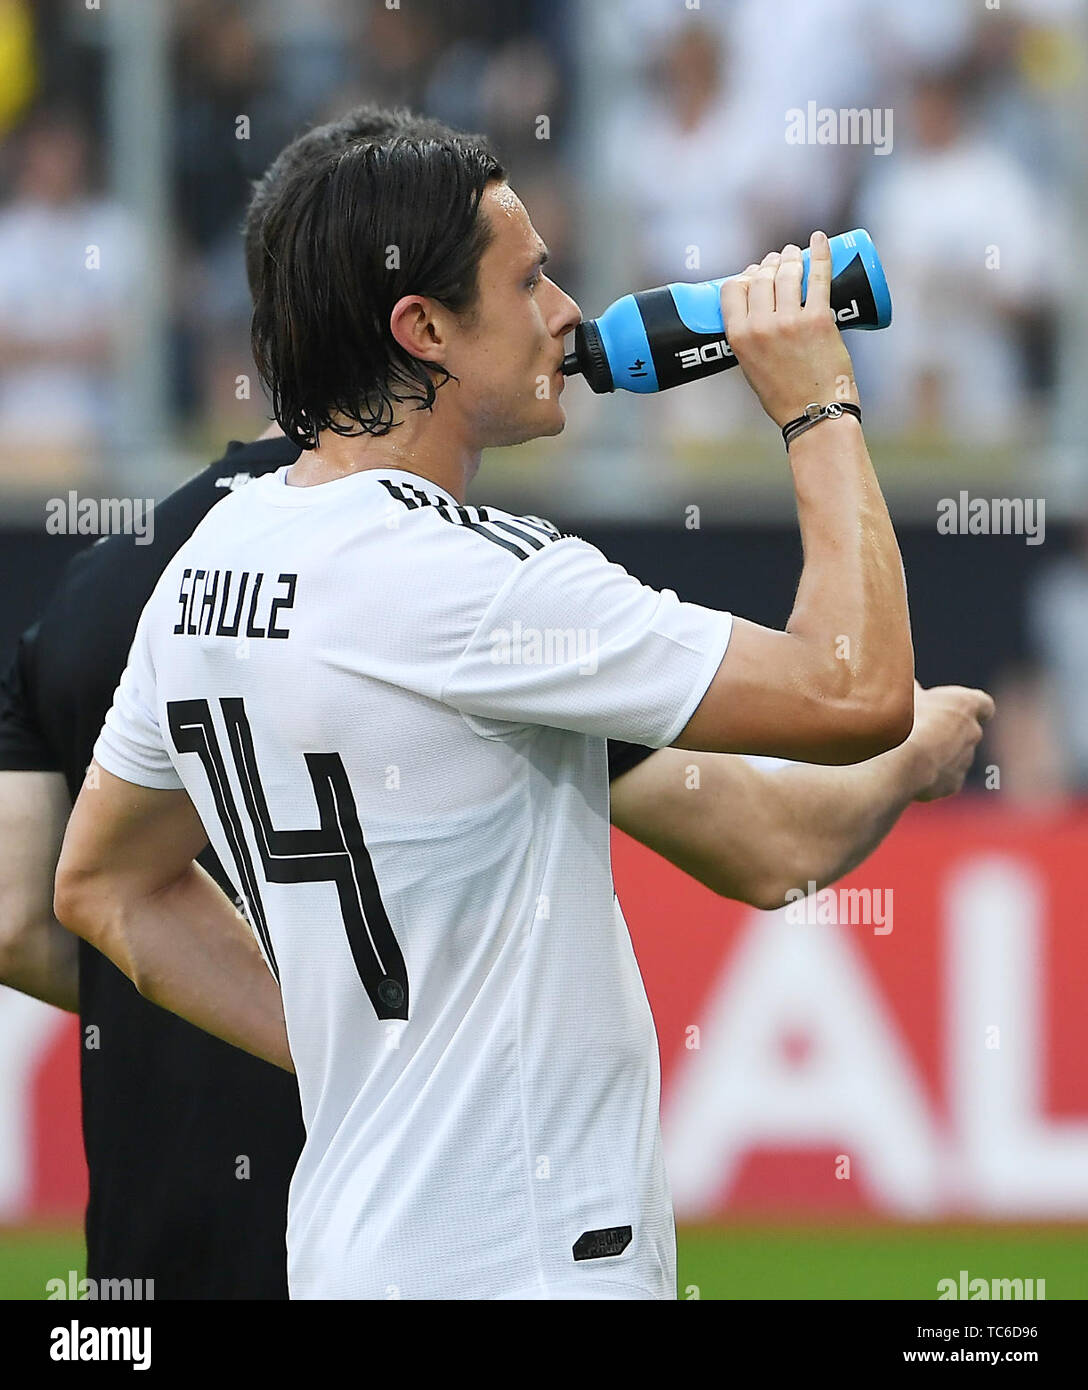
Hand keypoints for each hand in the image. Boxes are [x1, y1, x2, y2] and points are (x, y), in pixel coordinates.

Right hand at [721, 231, 858, 427]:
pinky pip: (818, 276)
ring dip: (790, 256)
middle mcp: (761, 326)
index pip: (733, 288)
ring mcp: (790, 321)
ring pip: (787, 273)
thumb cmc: (783, 395)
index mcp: (738, 337)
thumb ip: (751, 339)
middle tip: (780, 262)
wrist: (815, 414)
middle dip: (769, 264)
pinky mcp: (819, 319)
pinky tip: (819, 240)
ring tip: (795, 253)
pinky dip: (820, 253)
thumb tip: (759, 311)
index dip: (745, 276)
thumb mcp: (751, 367)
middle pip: (761, 277)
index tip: (756, 275)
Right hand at [906, 683, 994, 801]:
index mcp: (966, 704)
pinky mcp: (954, 782)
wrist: (901, 763)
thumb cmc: (905, 722)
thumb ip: (914, 689)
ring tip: (912, 753)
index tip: (959, 708)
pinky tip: (912, 770)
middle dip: (949, 731)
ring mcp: (966, 760)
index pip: (983, 704)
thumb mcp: (906, 695)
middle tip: (922, 731)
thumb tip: (908, 683)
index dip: (972, 706)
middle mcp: (973, 732)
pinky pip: (945, 776)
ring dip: (940, 754)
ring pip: (956, 755)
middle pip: (968, 731)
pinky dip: (933, 774)